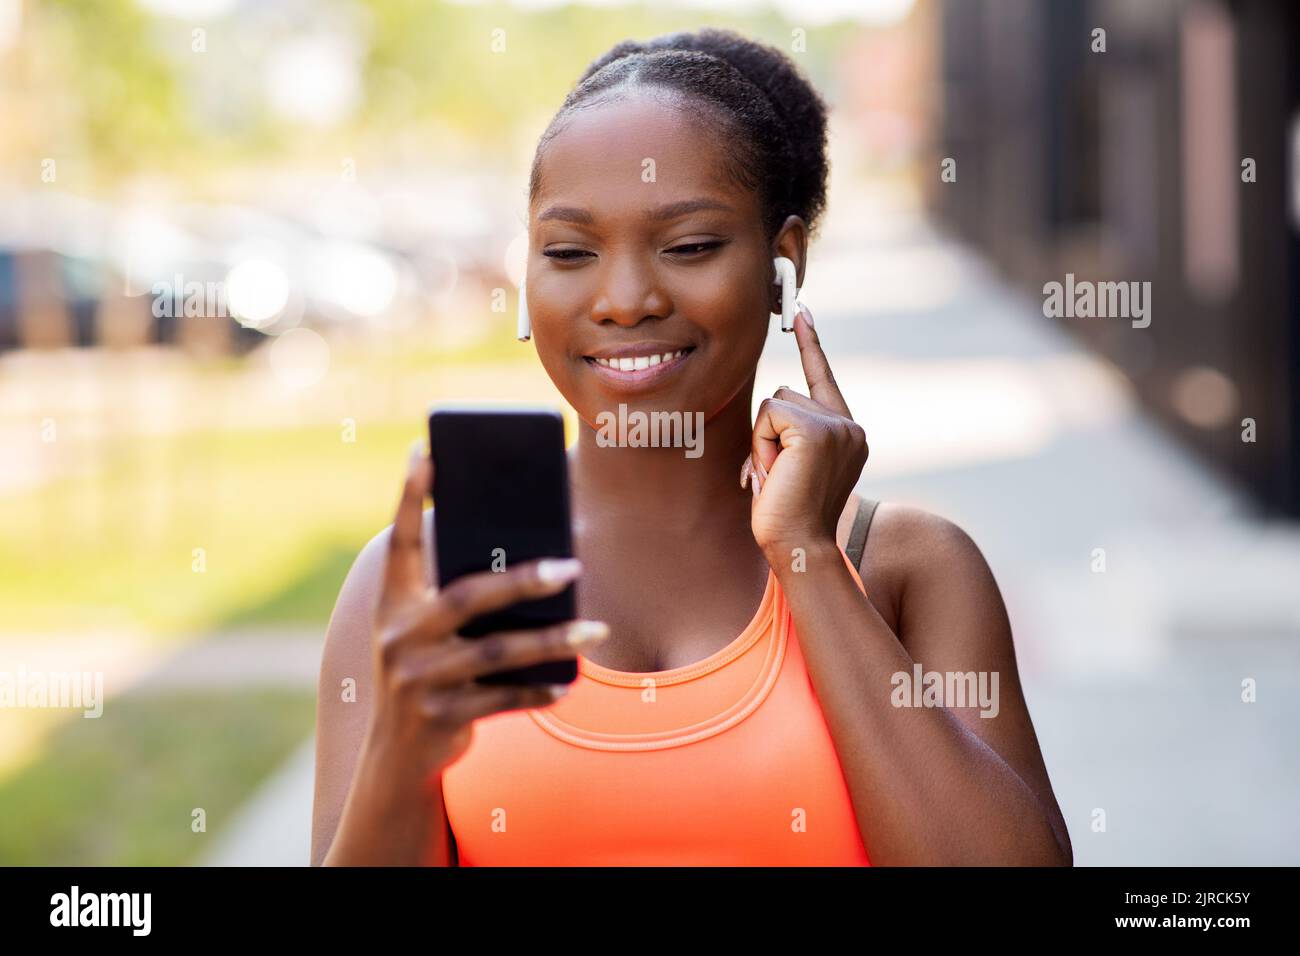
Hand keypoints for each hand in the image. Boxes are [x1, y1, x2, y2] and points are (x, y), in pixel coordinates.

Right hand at [364, 443, 610, 777]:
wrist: (397, 755)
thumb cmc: (428, 671)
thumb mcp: (426, 631)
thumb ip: (458, 596)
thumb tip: (539, 564)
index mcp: (392, 604)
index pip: (400, 542)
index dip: (408, 497)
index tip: (425, 450)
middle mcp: (398, 638)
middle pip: (467, 598)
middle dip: (522, 582)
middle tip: (571, 568)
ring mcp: (417, 681)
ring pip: (497, 653)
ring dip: (552, 641)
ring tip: (596, 630)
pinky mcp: (441, 717)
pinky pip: (502, 699)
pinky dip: (539, 689)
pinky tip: (570, 683)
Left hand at [741, 303, 868, 559]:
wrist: (799, 547)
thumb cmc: (788, 517)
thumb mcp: (793, 468)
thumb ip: (792, 436)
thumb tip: (773, 409)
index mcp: (848, 433)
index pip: (823, 378)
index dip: (811, 343)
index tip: (802, 312)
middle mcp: (850, 425)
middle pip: (784, 395)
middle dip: (767, 433)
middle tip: (777, 476)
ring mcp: (837, 425)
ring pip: (774, 404)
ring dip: (763, 441)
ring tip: (778, 478)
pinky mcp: (816, 429)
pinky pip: (768, 416)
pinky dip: (761, 444)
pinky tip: (776, 473)